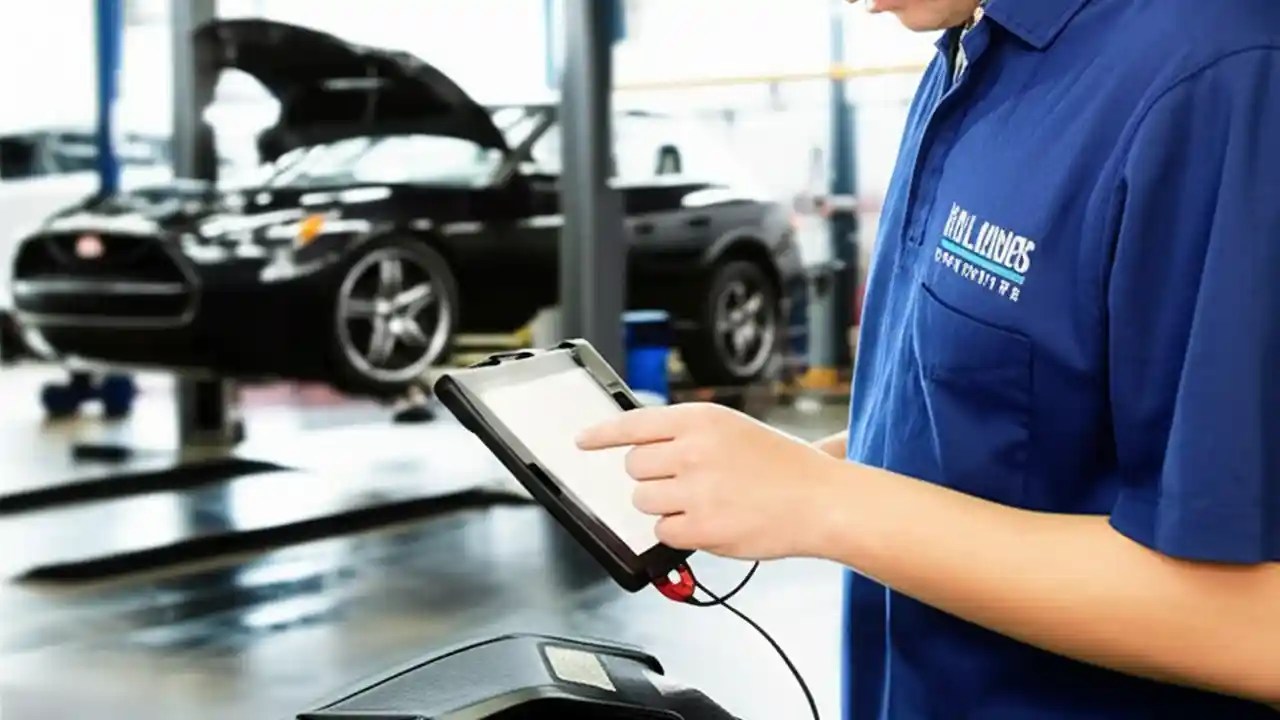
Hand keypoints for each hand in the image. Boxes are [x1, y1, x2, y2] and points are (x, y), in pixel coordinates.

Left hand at [576, 402, 844, 559]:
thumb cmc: (784, 467)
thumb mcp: (734, 430)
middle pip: (633, 467)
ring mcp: (695, 489)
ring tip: (703, 502)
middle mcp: (692, 450)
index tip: (582, 440)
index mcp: (699, 420)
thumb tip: (642, 447)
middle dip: (652, 477)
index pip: (634, 424)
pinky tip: (710, 522)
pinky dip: (679, 532)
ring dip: (664, 506)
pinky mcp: (700, 527)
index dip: (602, 434)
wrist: (822, 501)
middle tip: (685, 482)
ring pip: (642, 500)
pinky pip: (661, 532)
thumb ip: (688, 436)